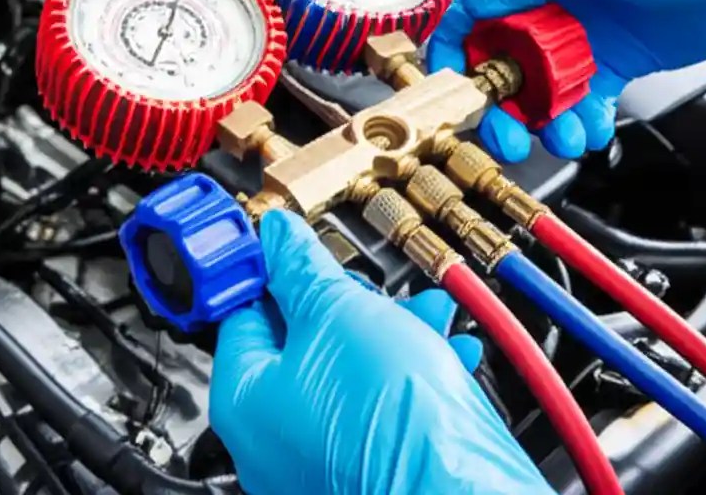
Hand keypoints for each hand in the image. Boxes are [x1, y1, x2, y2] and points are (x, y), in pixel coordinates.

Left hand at [210, 210, 550, 494]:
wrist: (462, 487)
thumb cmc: (392, 420)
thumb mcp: (341, 313)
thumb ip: (302, 269)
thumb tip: (278, 237)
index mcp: (243, 401)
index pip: (243, 316)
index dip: (276, 274)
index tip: (299, 251)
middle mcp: (271, 441)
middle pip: (300, 346)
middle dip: (348, 305)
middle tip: (374, 288)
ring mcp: (318, 462)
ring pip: (348, 374)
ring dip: (391, 333)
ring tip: (428, 314)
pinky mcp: (366, 472)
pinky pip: (380, 411)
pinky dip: (410, 376)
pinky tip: (447, 354)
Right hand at [429, 0, 705, 161]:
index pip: (481, 5)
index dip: (460, 49)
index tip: (456, 89)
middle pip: (503, 58)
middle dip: (502, 102)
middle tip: (509, 134)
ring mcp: (587, 31)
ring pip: (541, 88)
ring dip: (545, 119)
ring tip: (566, 133)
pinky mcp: (616, 61)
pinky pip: (580, 101)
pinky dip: (580, 123)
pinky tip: (591, 129)